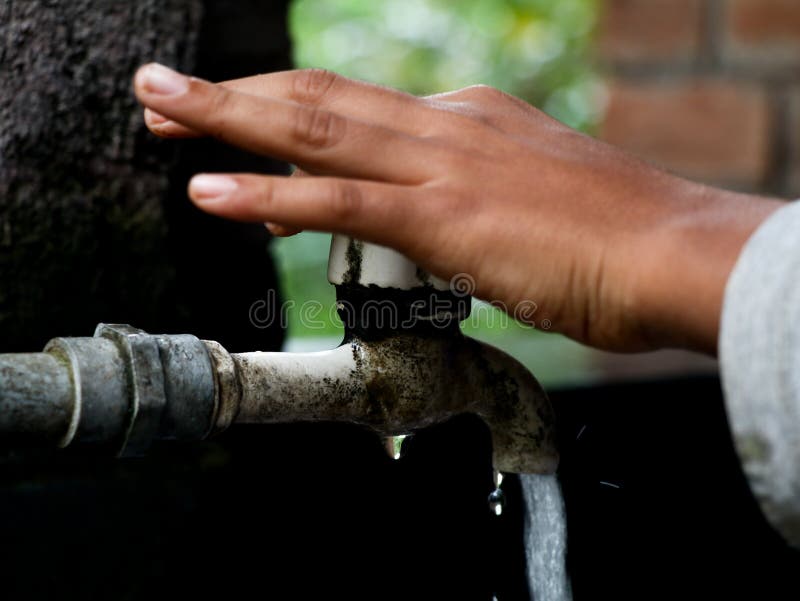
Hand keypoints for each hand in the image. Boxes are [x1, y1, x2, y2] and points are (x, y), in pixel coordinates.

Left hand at [134, 63, 781, 353]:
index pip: (355, 110)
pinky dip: (267, 196)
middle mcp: (445, 127)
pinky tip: (211, 190)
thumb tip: (439, 211)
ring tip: (160, 112)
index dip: (284, 111)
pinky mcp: (442, 216)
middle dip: (234, 98)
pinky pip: (337, 202)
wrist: (674, 253)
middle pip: (318, 103)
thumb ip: (475, 196)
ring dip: (227, 118)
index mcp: (466, 121)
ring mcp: (440, 167)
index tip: (237, 117)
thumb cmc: (614, 238)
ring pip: (313, 133)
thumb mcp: (532, 197)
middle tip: (167, 96)